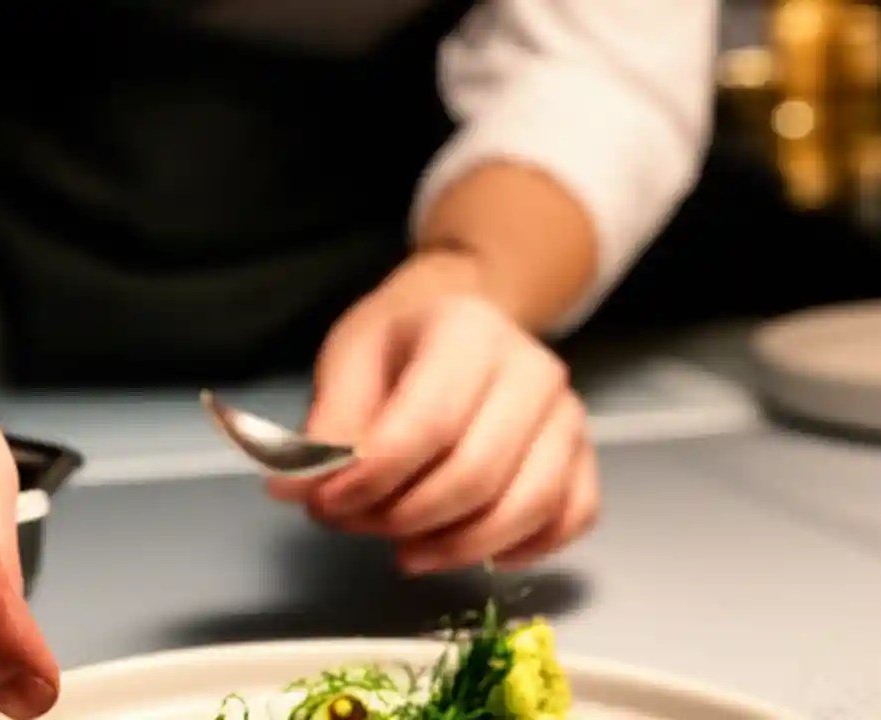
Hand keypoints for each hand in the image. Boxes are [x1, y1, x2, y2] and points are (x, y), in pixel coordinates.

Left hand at [269, 254, 598, 572]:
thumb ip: (326, 426)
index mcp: (469, 331)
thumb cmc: (399, 347)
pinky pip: (570, 518)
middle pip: (477, 472)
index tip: (324, 503)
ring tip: (403, 551)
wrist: (458, 328)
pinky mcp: (584, 457)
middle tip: (355, 525)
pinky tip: (467, 550)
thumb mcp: (348, 362)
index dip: (372, 477)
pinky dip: (521, 549)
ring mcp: (568, 416)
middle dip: (405, 517)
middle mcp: (533, 370)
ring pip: (528, 505)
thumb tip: (297, 489)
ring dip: (457, 547)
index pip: (427, 422)